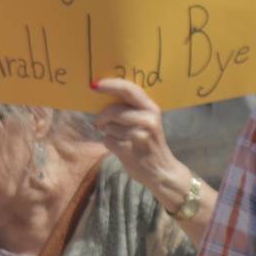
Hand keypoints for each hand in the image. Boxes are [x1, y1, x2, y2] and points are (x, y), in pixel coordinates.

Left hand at [90, 78, 188, 199]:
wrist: (161, 171)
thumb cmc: (150, 142)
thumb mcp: (148, 121)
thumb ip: (132, 109)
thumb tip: (104, 96)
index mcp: (151, 108)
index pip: (129, 90)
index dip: (110, 85)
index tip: (94, 85)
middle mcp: (147, 120)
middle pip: (114, 110)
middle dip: (102, 117)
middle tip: (99, 123)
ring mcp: (138, 135)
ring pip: (108, 127)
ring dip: (108, 132)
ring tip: (119, 138)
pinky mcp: (128, 150)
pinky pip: (108, 140)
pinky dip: (109, 144)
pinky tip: (120, 148)